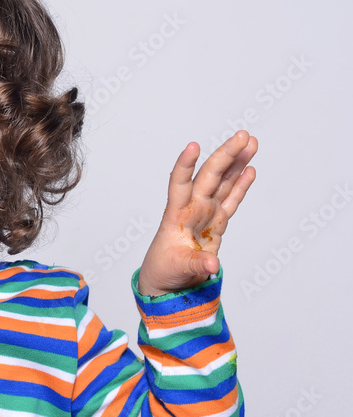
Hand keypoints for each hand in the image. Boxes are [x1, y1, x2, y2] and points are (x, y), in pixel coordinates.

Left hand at [136, 130, 257, 296]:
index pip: (179, 184)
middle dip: (225, 155)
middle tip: (242, 135)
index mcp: (176, 215)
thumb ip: (196, 264)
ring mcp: (206, 213)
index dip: (185, 165)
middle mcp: (192, 208)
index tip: (192, 146)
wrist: (168, 281)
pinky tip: (249, 168)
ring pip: (223, 182)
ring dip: (236, 162)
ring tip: (250, 143)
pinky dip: (240, 185)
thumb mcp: (178, 268)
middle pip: (210, 176)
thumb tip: (212, 265)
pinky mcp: (217, 222)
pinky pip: (231, 199)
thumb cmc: (165, 270)